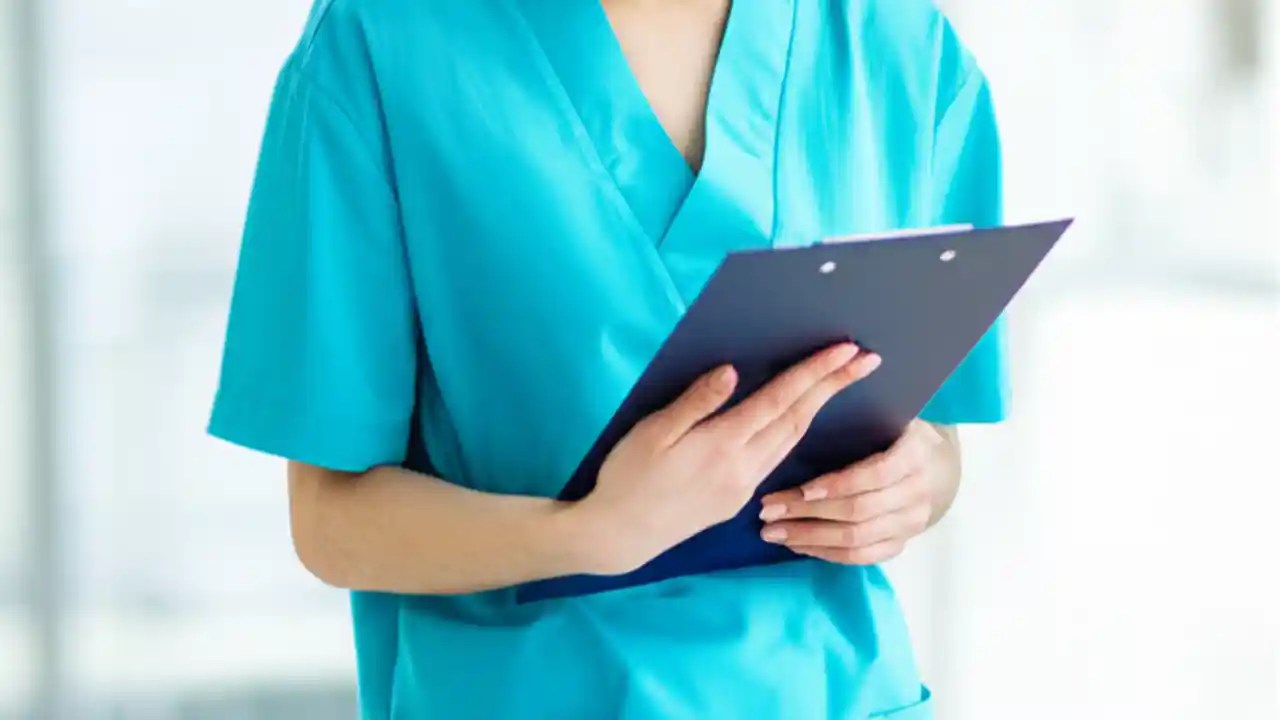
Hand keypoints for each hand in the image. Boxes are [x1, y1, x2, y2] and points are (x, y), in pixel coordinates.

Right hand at [573, 342, 882, 575]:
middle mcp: (742, 468)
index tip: (845, 351)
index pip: (779, 400)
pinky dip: (794, 432)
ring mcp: (743, 487)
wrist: (618, 536)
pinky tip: (797, 420)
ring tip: (840, 384)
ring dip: (818, 409)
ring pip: (791, 441)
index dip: (814, 373)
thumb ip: (696, 402)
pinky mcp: (736, 499)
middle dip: (833, 387)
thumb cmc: (627, 477)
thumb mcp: (652, 433)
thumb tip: (734, 372)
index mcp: (721, 445)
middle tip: (866, 360)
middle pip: (798, 420)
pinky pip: (776, 459)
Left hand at [757, 419, 954, 564]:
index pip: (876, 474)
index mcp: (915, 452)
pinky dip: (826, 553)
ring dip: (809, 537)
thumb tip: (811, 391)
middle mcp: (918, 491)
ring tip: (772, 531)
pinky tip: (796, 544)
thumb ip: (859, 412)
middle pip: (859, 511)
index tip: (800, 489)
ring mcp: (911, 522)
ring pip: (856, 539)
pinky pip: (861, 557)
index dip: (837, 484)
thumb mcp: (886, 415)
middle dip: (809, 514)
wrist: (933, 466)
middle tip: (768, 511)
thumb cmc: (893, 433)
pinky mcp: (900, 543)